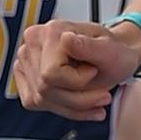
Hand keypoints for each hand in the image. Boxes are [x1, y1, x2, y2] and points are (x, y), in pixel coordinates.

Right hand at [14, 19, 140, 121]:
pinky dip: (64, 108)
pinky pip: (36, 103)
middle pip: (45, 90)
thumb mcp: (112, 51)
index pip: (51, 74)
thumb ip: (91, 47)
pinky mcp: (25, 77)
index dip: (78, 81)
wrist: (114, 56)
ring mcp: (26, 60)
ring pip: (40, 99)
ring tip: (93, 97)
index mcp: (52, 31)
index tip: (94, 71)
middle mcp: (33, 43)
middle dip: (78, 99)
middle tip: (101, 92)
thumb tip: (67, 39)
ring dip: (73, 106)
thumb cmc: (115, 52)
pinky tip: (81, 102)